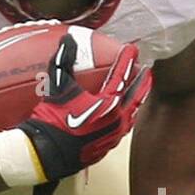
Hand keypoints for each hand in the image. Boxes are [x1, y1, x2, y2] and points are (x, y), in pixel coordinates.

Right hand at [18, 33, 151, 180]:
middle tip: (147, 69)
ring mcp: (114, 135)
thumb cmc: (52, 121)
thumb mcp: (57, 87)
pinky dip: (126, 115)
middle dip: (143, 81)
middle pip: (136, 96)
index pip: (122, 76)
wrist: (47, 154)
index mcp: (108, 104)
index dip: (128, 60)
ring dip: (137, 99)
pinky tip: (121, 114)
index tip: (132, 49)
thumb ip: (63, 61)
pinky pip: (122, 127)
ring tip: (138, 91)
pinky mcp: (107, 146)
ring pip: (132, 113)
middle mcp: (116, 120)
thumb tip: (68, 40)